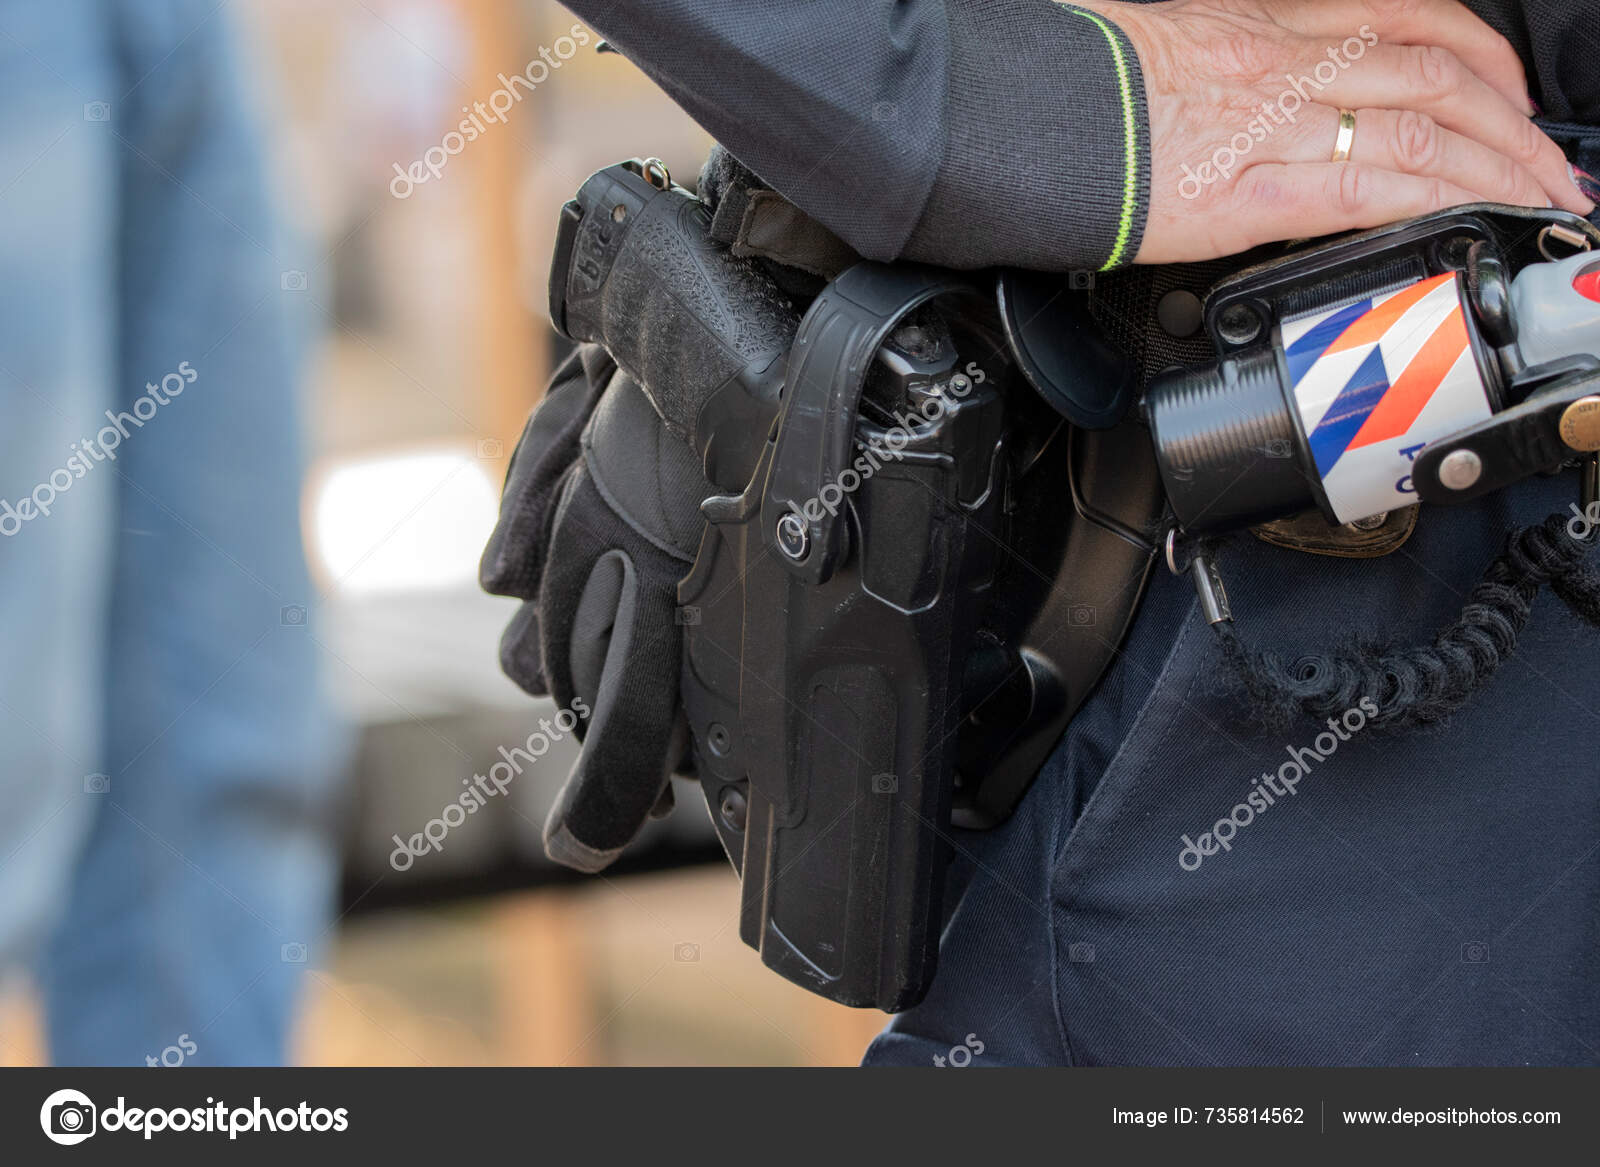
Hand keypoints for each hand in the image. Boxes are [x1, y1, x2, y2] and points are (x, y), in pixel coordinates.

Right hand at [1083, 0, 1595, 263]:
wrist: (1020, 117)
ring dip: (1498, 165)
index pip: (1404, 19)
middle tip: (1545, 164)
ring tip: (1535, 198)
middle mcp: (1284, 61)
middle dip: (1510, 121)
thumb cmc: (1075, 90)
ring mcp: (1274, 122)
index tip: (1503, 90)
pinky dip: (1439, 199)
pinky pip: (1370, 189)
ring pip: (1424, 128)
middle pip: (1437, 72)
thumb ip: (1227, 71)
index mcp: (1262, 23)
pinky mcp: (1250, 191)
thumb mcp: (1165, 50)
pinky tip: (1472, 215)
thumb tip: (1252, 105)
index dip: (1476, 53)